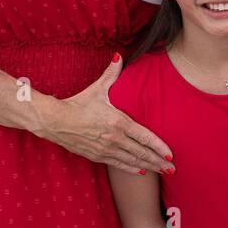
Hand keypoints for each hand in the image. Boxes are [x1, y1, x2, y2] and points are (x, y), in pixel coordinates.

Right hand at [36, 53, 173, 174]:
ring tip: (163, 172)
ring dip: (149, 166)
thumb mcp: (97, 88)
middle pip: (141, 152)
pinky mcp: (96, 156)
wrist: (54, 121)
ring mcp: (105, 149)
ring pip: (132, 160)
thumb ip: (112, 74)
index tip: (171, 154)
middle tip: (173, 169)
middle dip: (159, 161)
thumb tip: (119, 55)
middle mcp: (114, 138)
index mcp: (118, 121)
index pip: (144, 137)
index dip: (159, 146)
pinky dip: (131, 168)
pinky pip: (119, 164)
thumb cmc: (78, 103)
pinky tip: (141, 172)